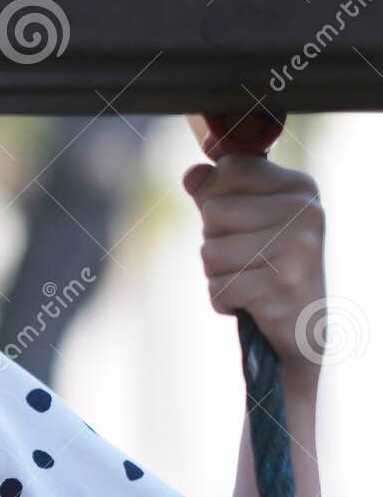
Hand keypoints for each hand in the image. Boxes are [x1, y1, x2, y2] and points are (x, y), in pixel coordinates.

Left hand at [183, 152, 326, 387]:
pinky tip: (250, 303)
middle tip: (248, 260)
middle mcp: (305, 210)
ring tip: (249, 281)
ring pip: (209, 252)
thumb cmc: (266, 267)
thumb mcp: (243, 222)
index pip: (227, 168)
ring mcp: (298, 246)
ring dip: (217, 275)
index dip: (216, 202)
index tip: (245, 225)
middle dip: (215, 242)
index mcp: (298, 186)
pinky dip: (223, 300)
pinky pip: (218, 287)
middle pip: (212, 212)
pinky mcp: (284, 283)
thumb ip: (216, 194)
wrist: (300, 327)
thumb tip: (192, 174)